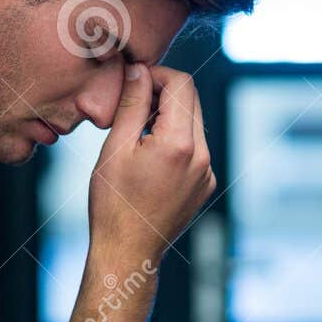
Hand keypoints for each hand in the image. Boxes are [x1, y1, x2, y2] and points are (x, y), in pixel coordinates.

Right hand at [87, 64, 214, 265]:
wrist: (128, 251)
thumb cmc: (114, 204)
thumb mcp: (115, 148)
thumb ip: (132, 105)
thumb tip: (139, 70)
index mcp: (180, 144)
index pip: (181, 83)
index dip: (156, 74)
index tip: (133, 82)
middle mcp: (202, 156)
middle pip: (191, 100)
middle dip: (162, 93)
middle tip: (131, 106)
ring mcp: (207, 172)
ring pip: (193, 123)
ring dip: (168, 117)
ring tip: (136, 134)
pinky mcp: (205, 184)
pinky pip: (194, 147)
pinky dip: (174, 140)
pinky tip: (149, 157)